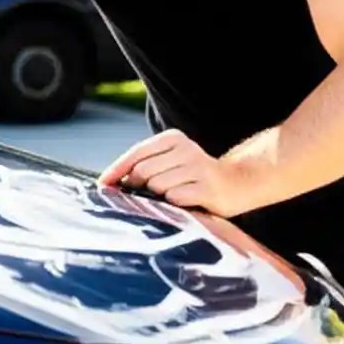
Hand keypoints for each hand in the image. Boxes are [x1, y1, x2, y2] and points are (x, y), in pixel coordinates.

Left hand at [96, 129, 254, 217]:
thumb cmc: (196, 175)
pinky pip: (175, 198)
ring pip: (157, 186)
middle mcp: (185, 149)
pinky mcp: (207, 188)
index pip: (136, 153)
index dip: (116, 170)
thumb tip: (114, 181)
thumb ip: (147, 165)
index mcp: (173, 139)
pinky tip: (185, 203)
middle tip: (149, 194)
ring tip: (174, 196)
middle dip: (139, 187)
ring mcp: (197, 168)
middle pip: (142, 171)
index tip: (103, 184)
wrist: (239, 182)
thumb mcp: (173, 161)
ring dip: (159, 197)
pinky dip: (174, 204)